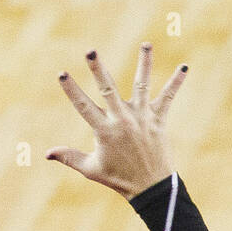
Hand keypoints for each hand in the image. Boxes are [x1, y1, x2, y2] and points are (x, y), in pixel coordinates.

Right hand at [46, 44, 187, 198]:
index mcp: (103, 131)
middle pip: (107, 89)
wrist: (149, 187)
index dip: (71, 90)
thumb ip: (69, 157)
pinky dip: (176, 82)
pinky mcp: (158, 119)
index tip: (62, 74)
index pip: (83, 106)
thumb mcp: (90, 169)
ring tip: (146, 44)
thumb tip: (47, 154)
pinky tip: (184, 67)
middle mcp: (122, 120)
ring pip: (141, 85)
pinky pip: (168, 97)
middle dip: (98, 69)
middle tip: (91, 50)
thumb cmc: (117, 178)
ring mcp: (142, 118)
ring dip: (144, 63)